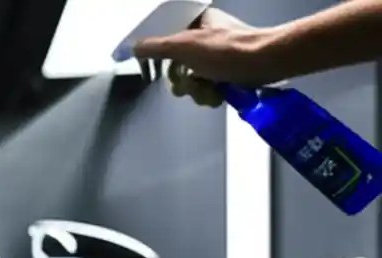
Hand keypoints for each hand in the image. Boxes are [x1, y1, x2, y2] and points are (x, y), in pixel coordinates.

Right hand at [134, 8, 283, 106]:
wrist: (268, 64)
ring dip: (196, 90)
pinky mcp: (229, 72)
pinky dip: (210, 93)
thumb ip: (153, 47)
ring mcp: (218, 55)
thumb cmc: (227, 51)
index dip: (160, 55)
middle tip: (188, 82)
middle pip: (176, 63)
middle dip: (182, 79)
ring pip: (192, 78)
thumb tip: (132, 48)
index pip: (166, 36)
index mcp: (197, 20)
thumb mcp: (183, 46)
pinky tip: (218, 94)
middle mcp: (207, 35)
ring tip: (209, 89)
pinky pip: (207, 86)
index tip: (158, 68)